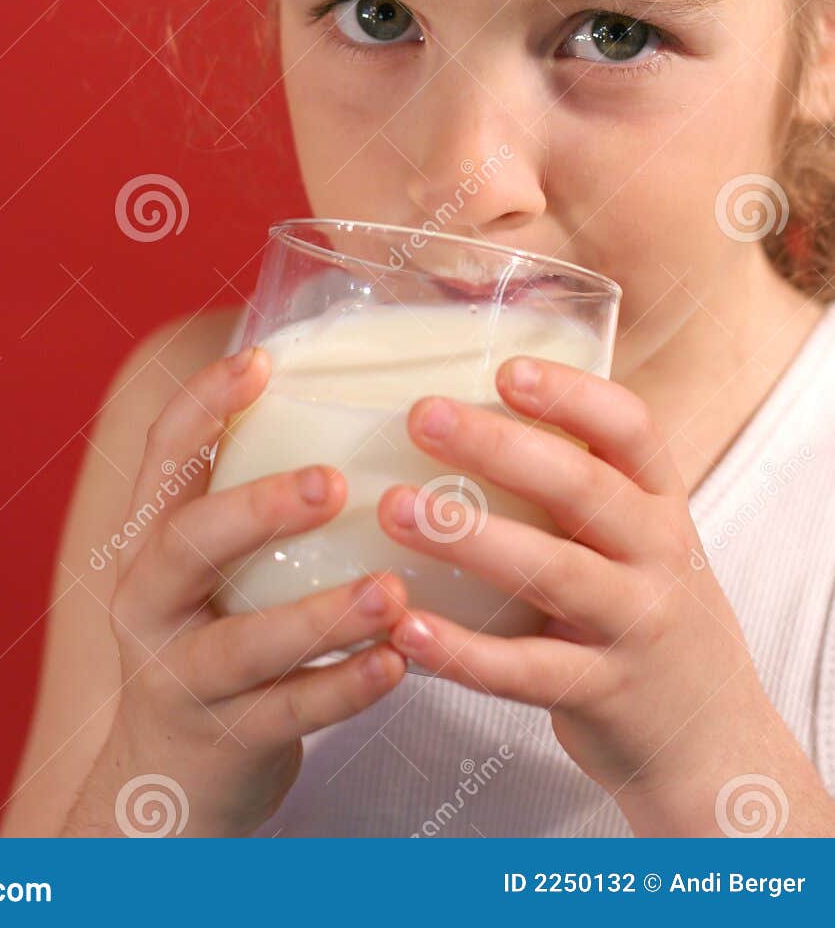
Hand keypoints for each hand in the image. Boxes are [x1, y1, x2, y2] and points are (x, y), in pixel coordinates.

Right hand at [70, 344, 407, 838]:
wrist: (170, 781)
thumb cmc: (215, 640)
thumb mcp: (208, 568)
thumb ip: (251, 499)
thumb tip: (351, 397)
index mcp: (149, 540)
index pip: (165, 456)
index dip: (204, 403)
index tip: (261, 360)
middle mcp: (151, 601)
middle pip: (189, 544)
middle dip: (258, 508)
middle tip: (331, 483)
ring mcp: (182, 677)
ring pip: (245, 645)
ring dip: (321, 615)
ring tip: (389, 589)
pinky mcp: (226, 741)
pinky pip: (291, 714)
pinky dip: (346, 688)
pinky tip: (399, 662)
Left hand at [375, 354, 834, 835]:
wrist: (713, 738)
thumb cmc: (648, 610)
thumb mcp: (641, 539)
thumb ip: (579, 486)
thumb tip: (464, 413)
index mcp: (661, 503)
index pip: (631, 429)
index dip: (571, 394)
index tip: (505, 370)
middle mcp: (657, 556)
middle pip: (581, 489)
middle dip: (498, 447)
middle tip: (423, 417)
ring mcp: (633, 626)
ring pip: (552, 572)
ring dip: (469, 537)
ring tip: (396, 509)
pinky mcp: (602, 694)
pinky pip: (526, 670)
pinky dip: (464, 652)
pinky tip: (407, 629)